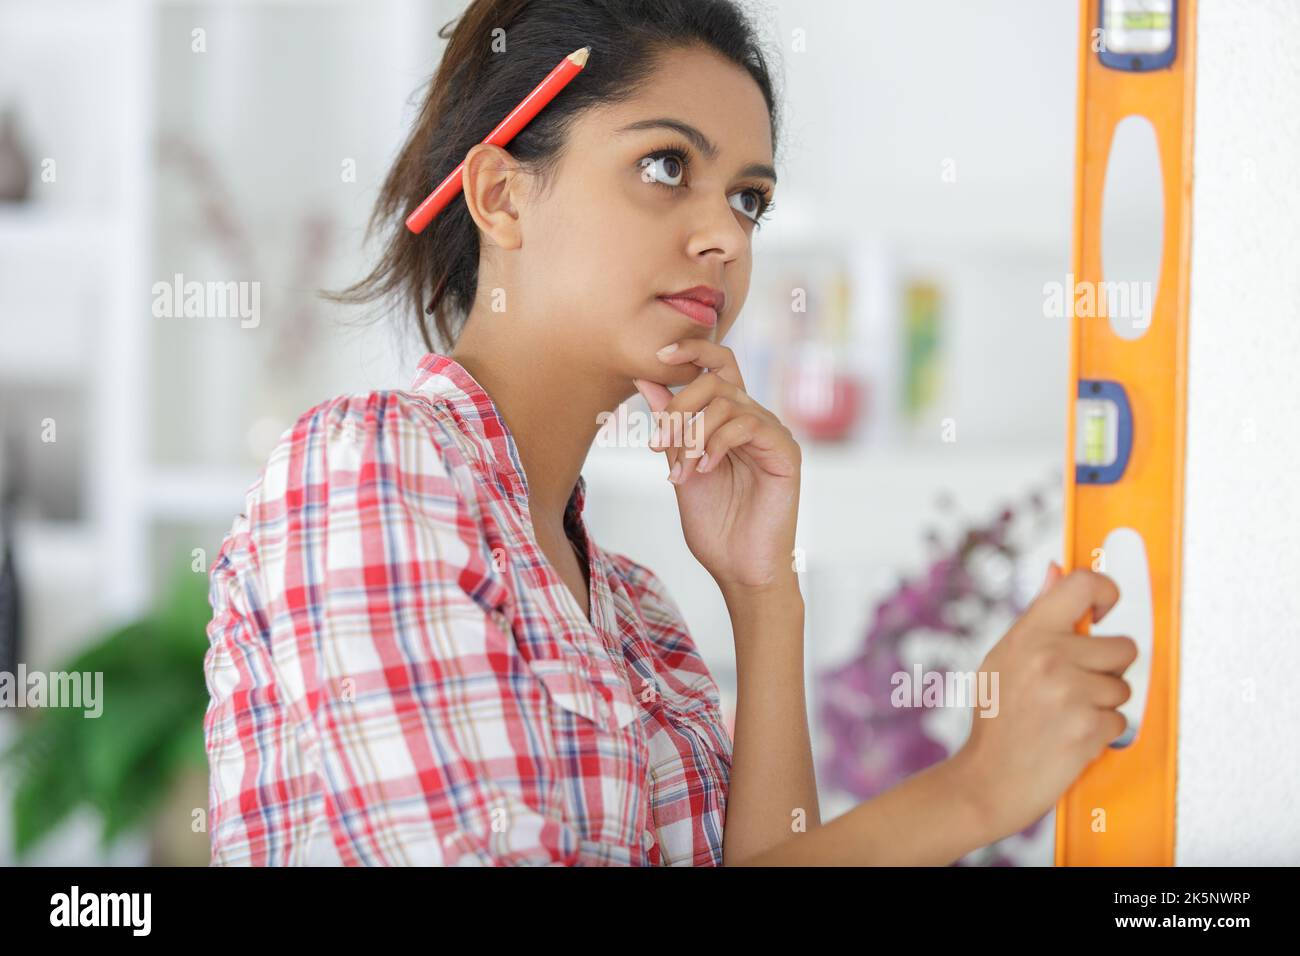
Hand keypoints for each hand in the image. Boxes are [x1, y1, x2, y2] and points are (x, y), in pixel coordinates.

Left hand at [632, 339, 800, 593]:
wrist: (739, 568)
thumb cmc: (714, 524)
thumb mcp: (680, 464)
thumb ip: (670, 424)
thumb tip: (646, 379)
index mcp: (730, 419)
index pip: (717, 365)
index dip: (691, 350)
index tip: (659, 358)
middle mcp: (754, 419)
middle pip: (715, 379)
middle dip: (679, 407)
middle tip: (659, 444)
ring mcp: (771, 433)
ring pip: (727, 401)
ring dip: (692, 432)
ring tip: (680, 468)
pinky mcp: (784, 451)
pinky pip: (747, 424)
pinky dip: (717, 443)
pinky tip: (704, 469)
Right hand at [953, 564, 1137, 839]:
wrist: (988, 780)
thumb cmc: (996, 721)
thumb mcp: (1004, 657)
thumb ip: (1037, 616)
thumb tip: (1056, 571)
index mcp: (1029, 635)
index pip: (1083, 585)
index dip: (1107, 591)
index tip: (1107, 608)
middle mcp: (1051, 658)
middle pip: (1123, 645)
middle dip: (1109, 668)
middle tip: (1077, 684)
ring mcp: (1071, 693)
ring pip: (1125, 687)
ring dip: (1105, 703)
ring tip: (1067, 714)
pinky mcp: (1089, 728)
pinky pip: (1122, 719)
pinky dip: (1103, 731)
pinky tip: (1071, 734)